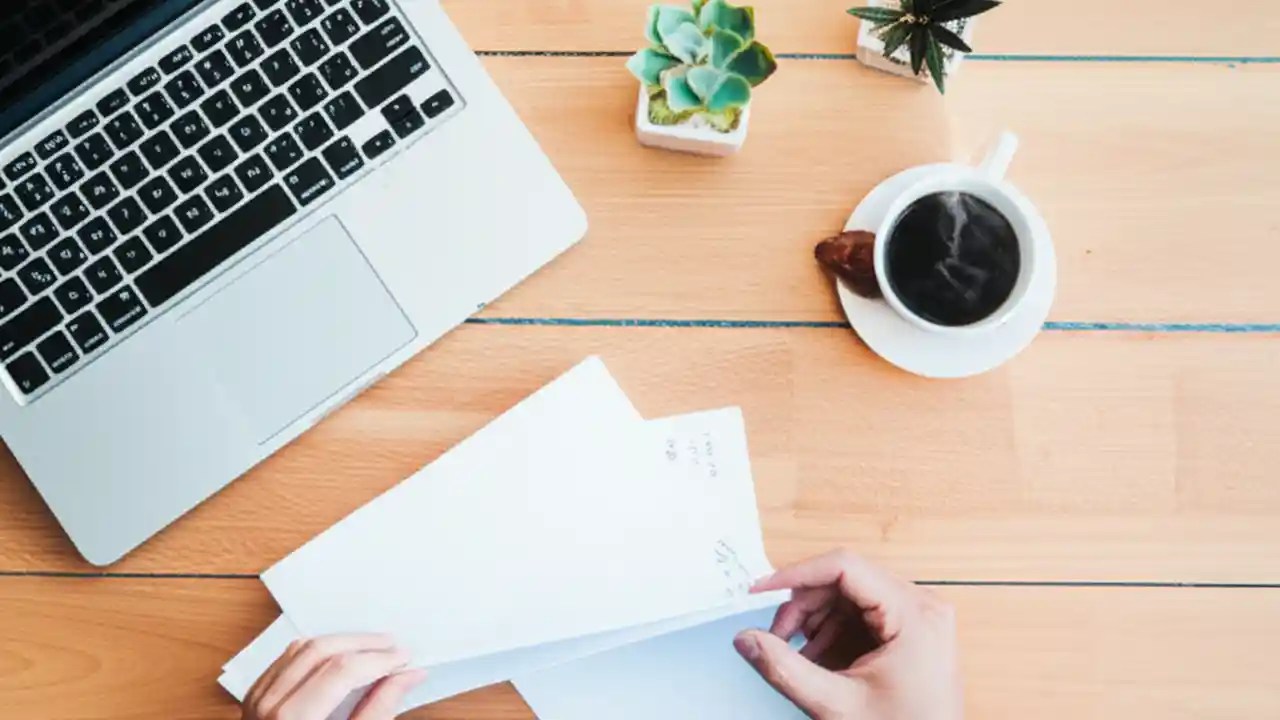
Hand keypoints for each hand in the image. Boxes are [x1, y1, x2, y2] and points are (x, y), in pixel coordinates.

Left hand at [242, 634, 426, 719]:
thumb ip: (378, 711)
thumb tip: (408, 676)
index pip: (342, 670)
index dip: (379, 659)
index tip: (405, 659)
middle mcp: (270, 704)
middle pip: (322, 650)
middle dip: (364, 644)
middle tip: (394, 649)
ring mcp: (259, 698)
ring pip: (304, 647)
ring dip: (342, 642)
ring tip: (372, 650)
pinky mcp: (256, 695)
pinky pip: (288, 658)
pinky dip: (318, 651)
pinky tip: (340, 657)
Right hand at [734, 550, 961, 719]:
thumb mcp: (837, 705)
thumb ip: (785, 669)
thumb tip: (744, 639)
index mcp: (914, 614)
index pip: (845, 567)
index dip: (796, 574)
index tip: (759, 590)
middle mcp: (921, 605)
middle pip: (844, 581)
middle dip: (804, 607)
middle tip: (776, 639)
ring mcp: (918, 616)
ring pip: (848, 597)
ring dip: (816, 622)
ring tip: (800, 659)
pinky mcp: (910, 630)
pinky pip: (861, 614)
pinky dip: (833, 632)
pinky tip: (820, 661)